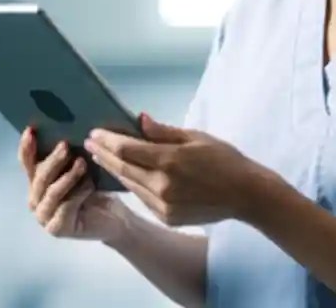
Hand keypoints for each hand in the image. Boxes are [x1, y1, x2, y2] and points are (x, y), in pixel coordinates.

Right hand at [19, 126, 131, 241]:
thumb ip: (68, 156)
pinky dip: (78, 193)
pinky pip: (66, 207)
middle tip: (65, 146)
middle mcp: (35, 199)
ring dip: (68, 176)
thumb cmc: (94, 190)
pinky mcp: (56, 228)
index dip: (26, 147)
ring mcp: (44, 216)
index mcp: (37, 182)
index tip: (31, 130)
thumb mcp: (79, 169)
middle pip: (39, 177)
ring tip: (82, 163)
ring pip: (52, 192)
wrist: (113, 218)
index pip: (26, 163)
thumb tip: (65, 132)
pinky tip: (90, 184)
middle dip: (52, 160)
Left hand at [85, 114, 270, 226]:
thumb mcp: (196, 137)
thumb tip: (138, 118)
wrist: (246, 195)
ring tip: (101, 157)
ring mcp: (164, 205)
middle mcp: (163, 185)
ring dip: (113, 169)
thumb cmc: (224, 159)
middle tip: (89, 143)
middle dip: (103, 154)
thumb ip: (164, 131)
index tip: (94, 133)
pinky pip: (142, 198)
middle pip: (123, 167)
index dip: (108, 140)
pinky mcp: (167, 216)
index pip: (127, 149)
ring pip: (130, 184)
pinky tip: (123, 174)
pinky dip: (131, 183)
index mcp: (170, 161)